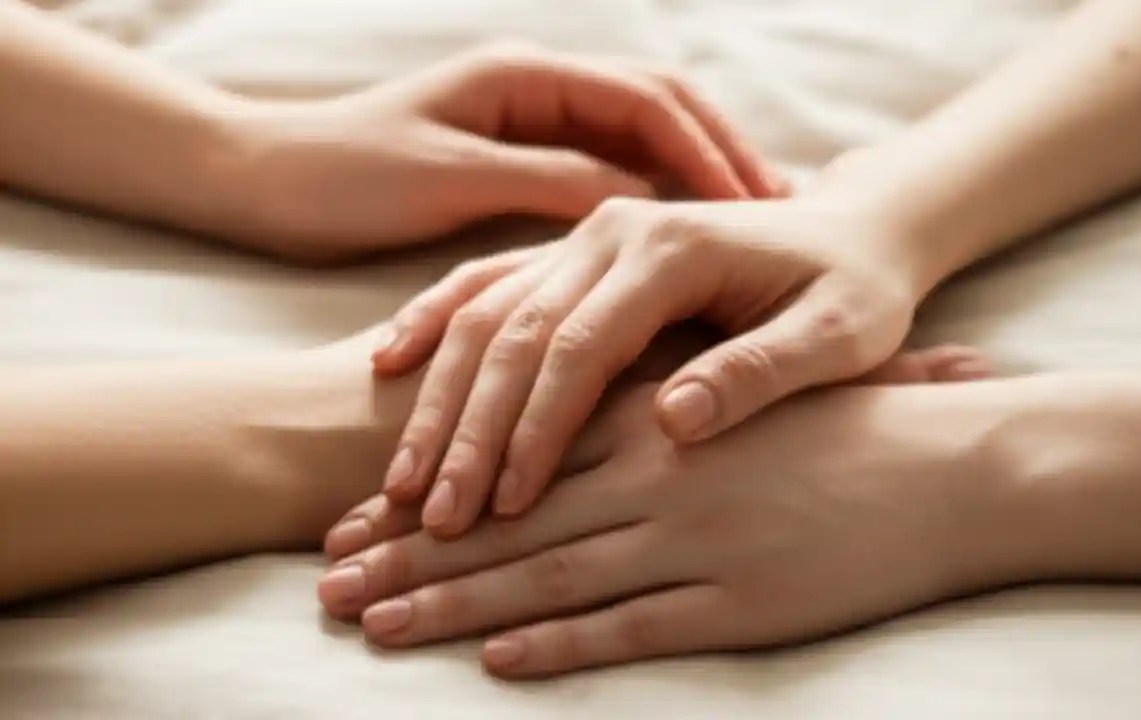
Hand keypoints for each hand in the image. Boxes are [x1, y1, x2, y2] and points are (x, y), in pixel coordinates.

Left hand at [219, 42, 780, 261]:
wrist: (258, 180)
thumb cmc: (340, 174)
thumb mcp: (447, 176)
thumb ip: (546, 181)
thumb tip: (641, 208)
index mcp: (526, 81)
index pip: (647, 102)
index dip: (710, 153)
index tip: (761, 204)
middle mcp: (535, 99)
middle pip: (658, 118)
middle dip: (721, 163)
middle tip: (781, 213)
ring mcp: (529, 136)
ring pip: (638, 153)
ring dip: (695, 188)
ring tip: (754, 234)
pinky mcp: (516, 178)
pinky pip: (602, 191)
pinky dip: (648, 217)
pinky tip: (681, 255)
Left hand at [317, 378, 1021, 678]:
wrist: (950, 466)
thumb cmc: (846, 422)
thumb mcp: (742, 390)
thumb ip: (656, 403)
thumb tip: (578, 425)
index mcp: (652, 423)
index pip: (513, 459)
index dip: (430, 493)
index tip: (355, 520)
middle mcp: (656, 480)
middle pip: (508, 524)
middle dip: (408, 555)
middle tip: (327, 584)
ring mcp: (694, 544)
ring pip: (546, 577)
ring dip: (452, 605)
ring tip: (374, 627)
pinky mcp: (737, 604)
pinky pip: (630, 628)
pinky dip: (558, 643)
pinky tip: (496, 659)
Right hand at [370, 188, 974, 535]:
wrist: (850, 231)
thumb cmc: (854, 289)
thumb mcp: (838, 335)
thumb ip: (759, 373)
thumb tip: (675, 421)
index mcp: (672, 247)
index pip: (579, 345)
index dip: (537, 429)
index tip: (507, 505)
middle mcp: (613, 233)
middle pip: (514, 333)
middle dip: (470, 431)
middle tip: (434, 518)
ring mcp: (584, 238)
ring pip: (485, 314)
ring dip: (441, 399)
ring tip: (401, 483)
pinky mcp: (569, 253)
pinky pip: (483, 284)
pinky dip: (435, 326)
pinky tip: (388, 368)